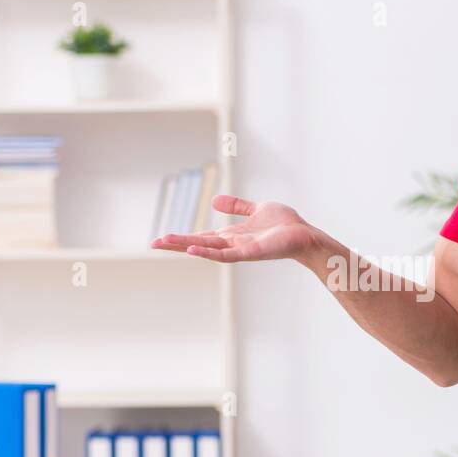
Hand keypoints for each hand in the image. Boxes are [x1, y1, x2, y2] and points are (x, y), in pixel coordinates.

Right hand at [151, 194, 319, 262]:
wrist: (304, 234)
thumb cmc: (285, 224)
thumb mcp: (256, 209)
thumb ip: (236, 206)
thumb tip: (214, 201)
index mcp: (232, 235)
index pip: (201, 237)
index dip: (182, 237)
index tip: (162, 238)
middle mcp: (232, 244)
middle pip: (198, 244)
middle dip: (176, 244)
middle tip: (153, 243)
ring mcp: (239, 250)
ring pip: (206, 249)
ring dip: (185, 247)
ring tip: (165, 243)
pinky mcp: (249, 253)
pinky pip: (225, 255)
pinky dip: (208, 253)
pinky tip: (192, 250)